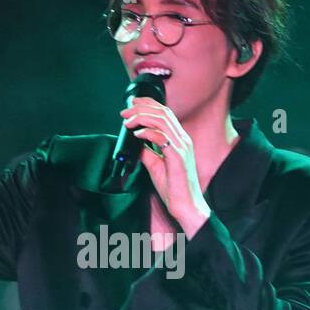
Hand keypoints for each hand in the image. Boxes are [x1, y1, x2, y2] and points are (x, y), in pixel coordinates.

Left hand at [120, 99, 211, 237]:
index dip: (148, 104)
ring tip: (128, 122)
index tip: (132, 104)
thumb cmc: (173, 187)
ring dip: (142, 117)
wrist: (185, 205)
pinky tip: (137, 135)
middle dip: (141, 108)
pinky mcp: (178, 157)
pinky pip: (162, 137)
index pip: (165, 113)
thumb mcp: (155, 165)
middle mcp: (183, 139)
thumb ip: (147, 152)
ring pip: (162, 120)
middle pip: (162, 112)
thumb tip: (136, 143)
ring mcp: (182, 147)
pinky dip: (147, 132)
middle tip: (124, 112)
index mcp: (179, 139)